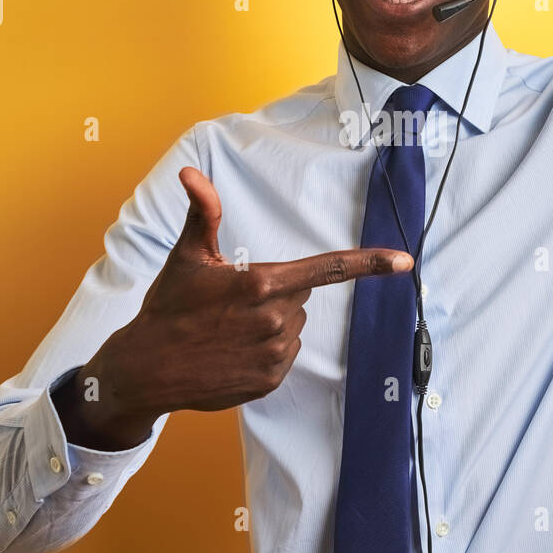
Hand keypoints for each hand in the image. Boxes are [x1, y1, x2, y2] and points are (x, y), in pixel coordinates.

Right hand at [75, 167, 413, 439]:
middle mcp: (275, 319)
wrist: (147, 369)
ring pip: (293, 325)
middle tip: (231, 301)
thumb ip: (202, 213)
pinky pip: (284, 354)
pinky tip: (233, 351)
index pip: (327, 268)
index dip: (370, 263)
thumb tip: (192, 173)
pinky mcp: (270, 379)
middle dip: (275, 292)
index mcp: (262, 283)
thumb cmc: (168, 308)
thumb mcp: (186, 257)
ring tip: (228, 328)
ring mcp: (274, 353)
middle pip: (300, 294)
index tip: (404, 261)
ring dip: (270, 323)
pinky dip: (265, 351)